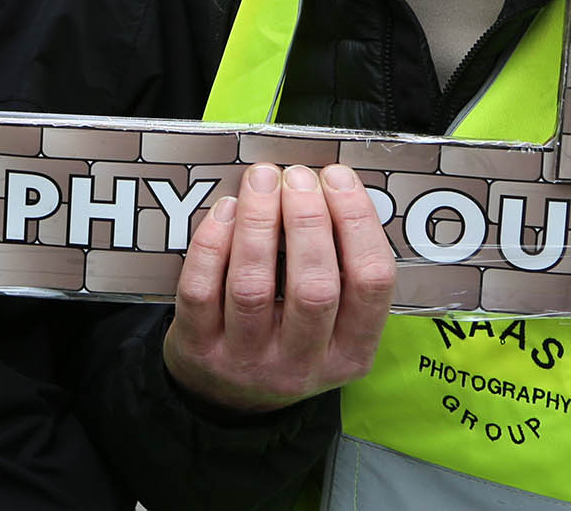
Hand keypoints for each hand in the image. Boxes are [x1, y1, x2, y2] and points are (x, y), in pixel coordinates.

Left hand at [164, 160, 395, 412]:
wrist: (224, 395)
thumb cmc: (286, 336)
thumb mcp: (331, 326)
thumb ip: (338, 269)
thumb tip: (330, 185)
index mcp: (350, 354)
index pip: (372, 286)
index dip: (357, 223)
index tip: (338, 177)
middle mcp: (302, 364)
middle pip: (313, 288)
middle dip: (307, 221)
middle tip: (298, 176)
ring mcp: (247, 360)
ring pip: (253, 287)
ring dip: (259, 224)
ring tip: (261, 179)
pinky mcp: (198, 349)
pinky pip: (202, 290)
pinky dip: (212, 244)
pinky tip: (225, 209)